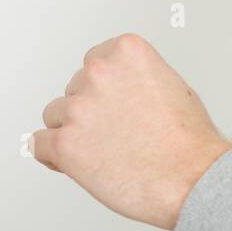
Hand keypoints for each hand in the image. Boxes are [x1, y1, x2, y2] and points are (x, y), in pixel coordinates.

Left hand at [31, 34, 231, 230]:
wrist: (193, 179)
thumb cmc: (189, 141)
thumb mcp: (170, 84)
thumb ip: (134, 78)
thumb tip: (115, 92)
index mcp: (125, 51)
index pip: (94, 63)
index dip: (103, 88)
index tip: (113, 105)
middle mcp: (99, 73)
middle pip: (74, 89)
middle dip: (90, 111)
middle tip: (115, 135)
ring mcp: (79, 108)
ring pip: (55, 116)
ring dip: (73, 132)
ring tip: (103, 153)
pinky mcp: (66, 143)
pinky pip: (39, 144)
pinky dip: (52, 155)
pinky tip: (68, 164)